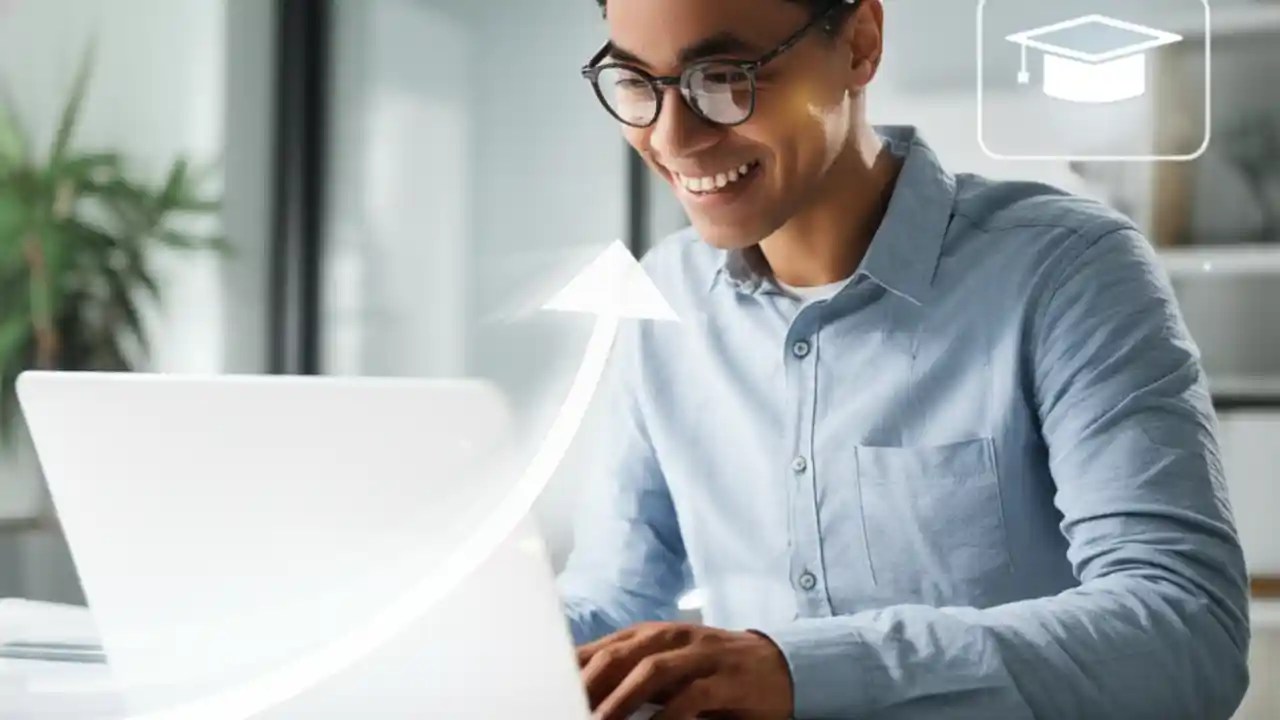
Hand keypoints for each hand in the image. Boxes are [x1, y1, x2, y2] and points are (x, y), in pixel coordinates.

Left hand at [577, 622, 793, 719]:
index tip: (542, 690)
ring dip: (621, 700)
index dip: (569, 669)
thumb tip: (575, 694)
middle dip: (587, 684)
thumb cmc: (708, 671)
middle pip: (618, 655)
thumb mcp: (664, 669)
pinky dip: (668, 716)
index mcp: (648, 636)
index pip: (599, 647)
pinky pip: (692, 698)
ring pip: (651, 671)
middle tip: (561, 708)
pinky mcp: (726, 680)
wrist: (778, 665)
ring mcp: (700, 656)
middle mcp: (671, 639)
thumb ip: (624, 675)